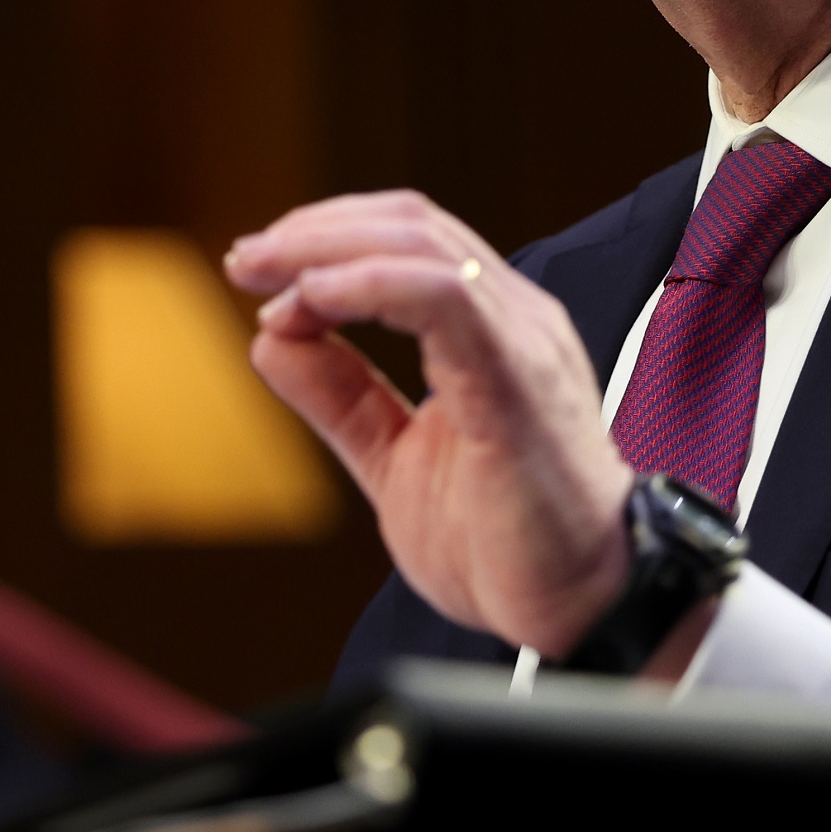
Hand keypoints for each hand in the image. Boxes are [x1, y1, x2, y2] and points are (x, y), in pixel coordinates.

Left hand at [227, 190, 635, 656]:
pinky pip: (445, 300)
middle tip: (245, 261)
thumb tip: (272, 338)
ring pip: (423, 245)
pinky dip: (369, 286)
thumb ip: (342, 397)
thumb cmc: (511, 544)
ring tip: (265, 275)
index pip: (409, 239)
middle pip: (410, 223)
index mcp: (491, 332)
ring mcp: (522, 342)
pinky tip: (315, 300)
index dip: (325, 238)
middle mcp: (513, 320)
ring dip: (328, 248)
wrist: (585, 608)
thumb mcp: (395, 458)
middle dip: (313, 230)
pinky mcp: (518, 380)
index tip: (256, 274)